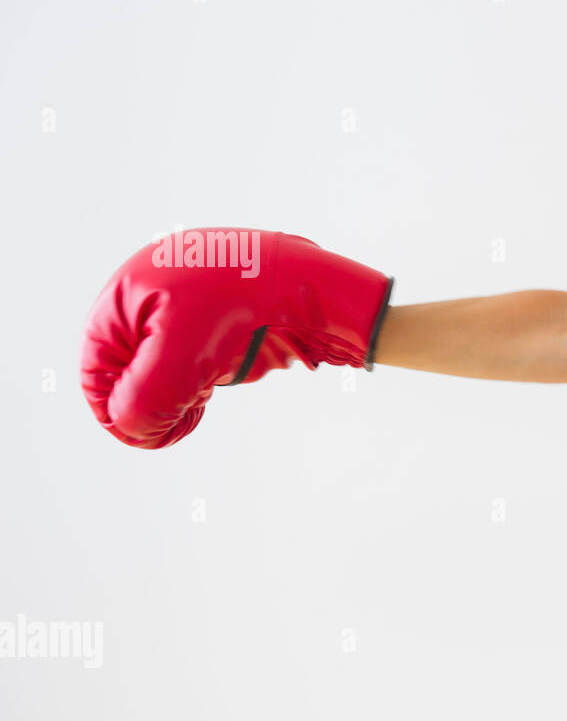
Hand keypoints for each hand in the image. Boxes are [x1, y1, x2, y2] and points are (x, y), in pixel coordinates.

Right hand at [80, 228, 392, 447]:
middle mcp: (152, 298)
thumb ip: (141, 401)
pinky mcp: (220, 323)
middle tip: (180, 416)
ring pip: (164, 372)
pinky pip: (195, 363)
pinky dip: (202, 382)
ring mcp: (187, 309)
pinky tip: (219, 379)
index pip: (95, 369)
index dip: (116, 409)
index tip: (149, 430)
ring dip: (178, 394)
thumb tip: (132, 429)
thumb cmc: (243, 308)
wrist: (317, 290)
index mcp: (127, 294)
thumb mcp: (178, 359)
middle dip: (151, 401)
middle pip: (129, 373)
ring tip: (202, 395)